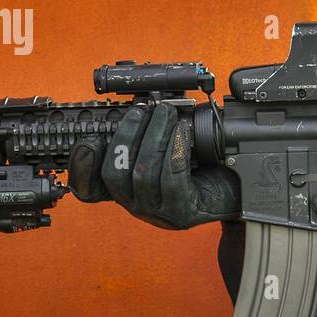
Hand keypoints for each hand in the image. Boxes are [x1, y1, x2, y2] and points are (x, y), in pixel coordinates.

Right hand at [67, 103, 239, 228]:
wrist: (234, 194)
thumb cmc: (200, 169)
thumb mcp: (166, 152)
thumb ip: (146, 136)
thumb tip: (141, 104)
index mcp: (126, 191)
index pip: (88, 187)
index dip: (82, 164)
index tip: (91, 136)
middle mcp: (137, 205)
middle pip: (115, 174)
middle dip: (127, 136)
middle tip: (142, 109)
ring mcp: (159, 212)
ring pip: (144, 174)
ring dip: (154, 136)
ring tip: (166, 113)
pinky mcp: (183, 212)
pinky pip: (172, 180)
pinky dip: (174, 151)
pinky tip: (181, 132)